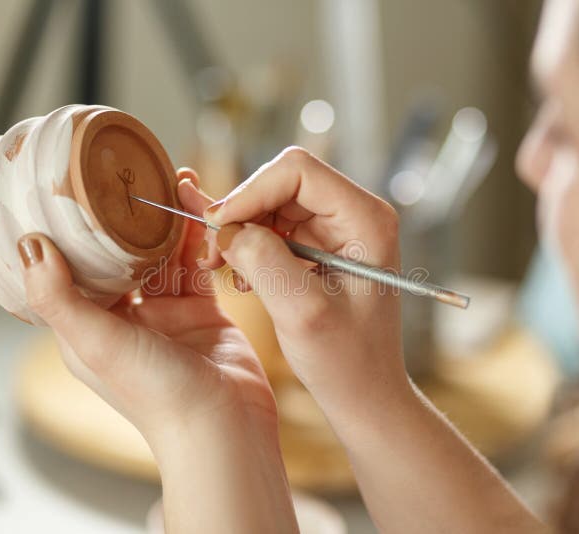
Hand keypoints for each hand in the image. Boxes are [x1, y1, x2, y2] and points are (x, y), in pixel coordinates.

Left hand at [18, 168, 275, 450]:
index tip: (75, 193)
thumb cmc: (157, 395)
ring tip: (176, 183)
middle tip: (134, 179)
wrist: (224, 424)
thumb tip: (28, 245)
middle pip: (120, 257)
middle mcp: (124, 319)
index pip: (71, 270)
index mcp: (88, 329)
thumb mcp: (96, 343)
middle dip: (127, 220)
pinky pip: (196, 266)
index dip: (73, 233)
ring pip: (162, 256)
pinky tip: (201, 212)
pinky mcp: (200, 311)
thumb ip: (59, 296)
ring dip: (168, 223)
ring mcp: (164, 315)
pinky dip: (199, 240)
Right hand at [198, 150, 544, 533]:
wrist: (365, 392)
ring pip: (272, 202)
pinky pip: (275, 227)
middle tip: (213, 254)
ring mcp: (338, 229)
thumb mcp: (302, 312)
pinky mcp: (321, 246)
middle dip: (241, 212)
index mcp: (365, 220)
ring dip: (242, 231)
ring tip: (223, 268)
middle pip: (281, 182)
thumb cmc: (347, 361)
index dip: (250, 191)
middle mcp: (355, 214)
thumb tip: (226, 227)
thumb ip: (263, 261)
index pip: (297, 171)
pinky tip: (244, 280)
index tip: (219, 229)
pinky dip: (251, 247)